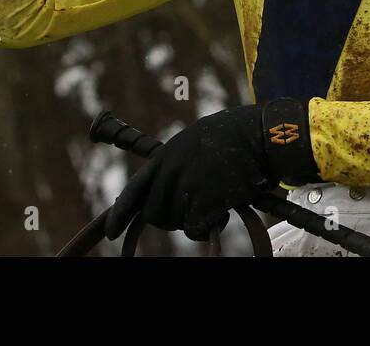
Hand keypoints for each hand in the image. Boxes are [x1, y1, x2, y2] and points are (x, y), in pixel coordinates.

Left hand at [105, 98, 319, 242]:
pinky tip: (219, 215)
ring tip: (211, 204)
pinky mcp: (206, 198)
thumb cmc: (232, 137)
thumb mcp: (193, 141)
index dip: (119, 215)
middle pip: (154, 214)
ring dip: (190, 222)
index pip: (132, 190)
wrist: (258, 134)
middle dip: (168, 220)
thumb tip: (166, 192)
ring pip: (175, 222)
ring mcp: (187, 184)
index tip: (111, 233)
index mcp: (165, 155)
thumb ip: (176, 163)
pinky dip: (204, 229)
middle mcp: (170, 170)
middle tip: (189, 213)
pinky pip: (194, 228)